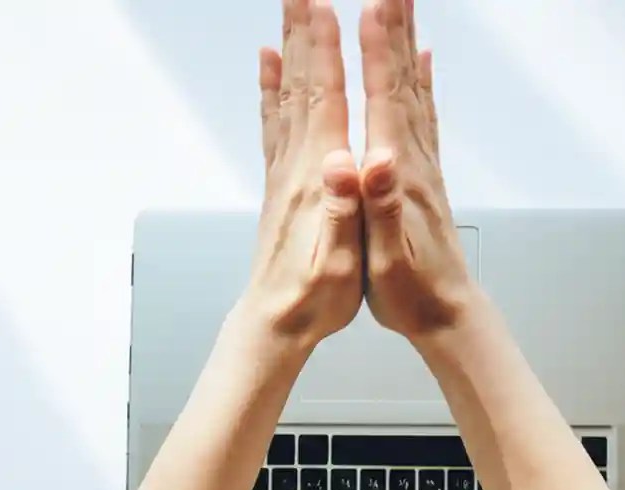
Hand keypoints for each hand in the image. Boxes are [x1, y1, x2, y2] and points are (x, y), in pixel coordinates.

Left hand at [239, 0, 362, 350]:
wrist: (275, 323)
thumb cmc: (312, 298)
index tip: (327, 4)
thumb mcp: (339, 261)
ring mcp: (287, 169)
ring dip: (292, 45)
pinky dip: (276, 83)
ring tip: (294, 7)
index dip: (326, 49)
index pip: (323, 98)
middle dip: (307, 29)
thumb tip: (350, 163)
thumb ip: (347, 209)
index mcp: (318, 177)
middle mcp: (299, 164)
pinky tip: (274, 64)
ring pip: (289, 91)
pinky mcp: (283, 181)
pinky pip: (278, 118)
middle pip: (302, 81)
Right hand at [358, 0, 477, 340]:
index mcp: (398, 175)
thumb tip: (376, 162)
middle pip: (401, 78)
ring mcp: (420, 162)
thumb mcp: (388, 258)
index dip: (377, 52)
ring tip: (398, 1)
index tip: (371, 6)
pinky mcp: (421, 172)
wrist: (448, 313)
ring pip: (411, 85)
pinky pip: (420, 111)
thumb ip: (382, 208)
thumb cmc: (412, 293)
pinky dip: (417, 78)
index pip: (386, 100)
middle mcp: (412, 159)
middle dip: (391, 26)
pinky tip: (418, 58)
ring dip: (403, 40)